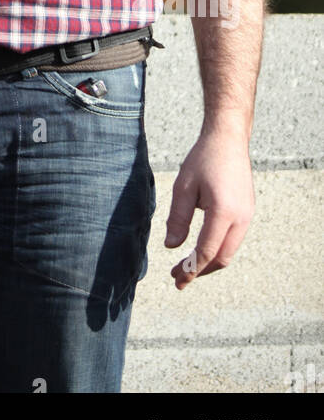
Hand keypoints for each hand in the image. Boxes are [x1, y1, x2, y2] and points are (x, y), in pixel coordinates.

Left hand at [164, 129, 254, 288]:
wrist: (228, 138)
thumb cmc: (203, 159)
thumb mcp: (183, 187)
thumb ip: (178, 219)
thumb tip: (172, 246)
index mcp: (224, 213)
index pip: (206, 252)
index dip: (190, 270)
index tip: (177, 281)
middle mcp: (241, 218)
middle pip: (222, 258)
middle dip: (200, 271)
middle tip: (178, 277)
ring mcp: (247, 215)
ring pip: (229, 250)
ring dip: (209, 261)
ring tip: (187, 265)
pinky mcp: (247, 211)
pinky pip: (233, 238)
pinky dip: (218, 248)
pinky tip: (202, 247)